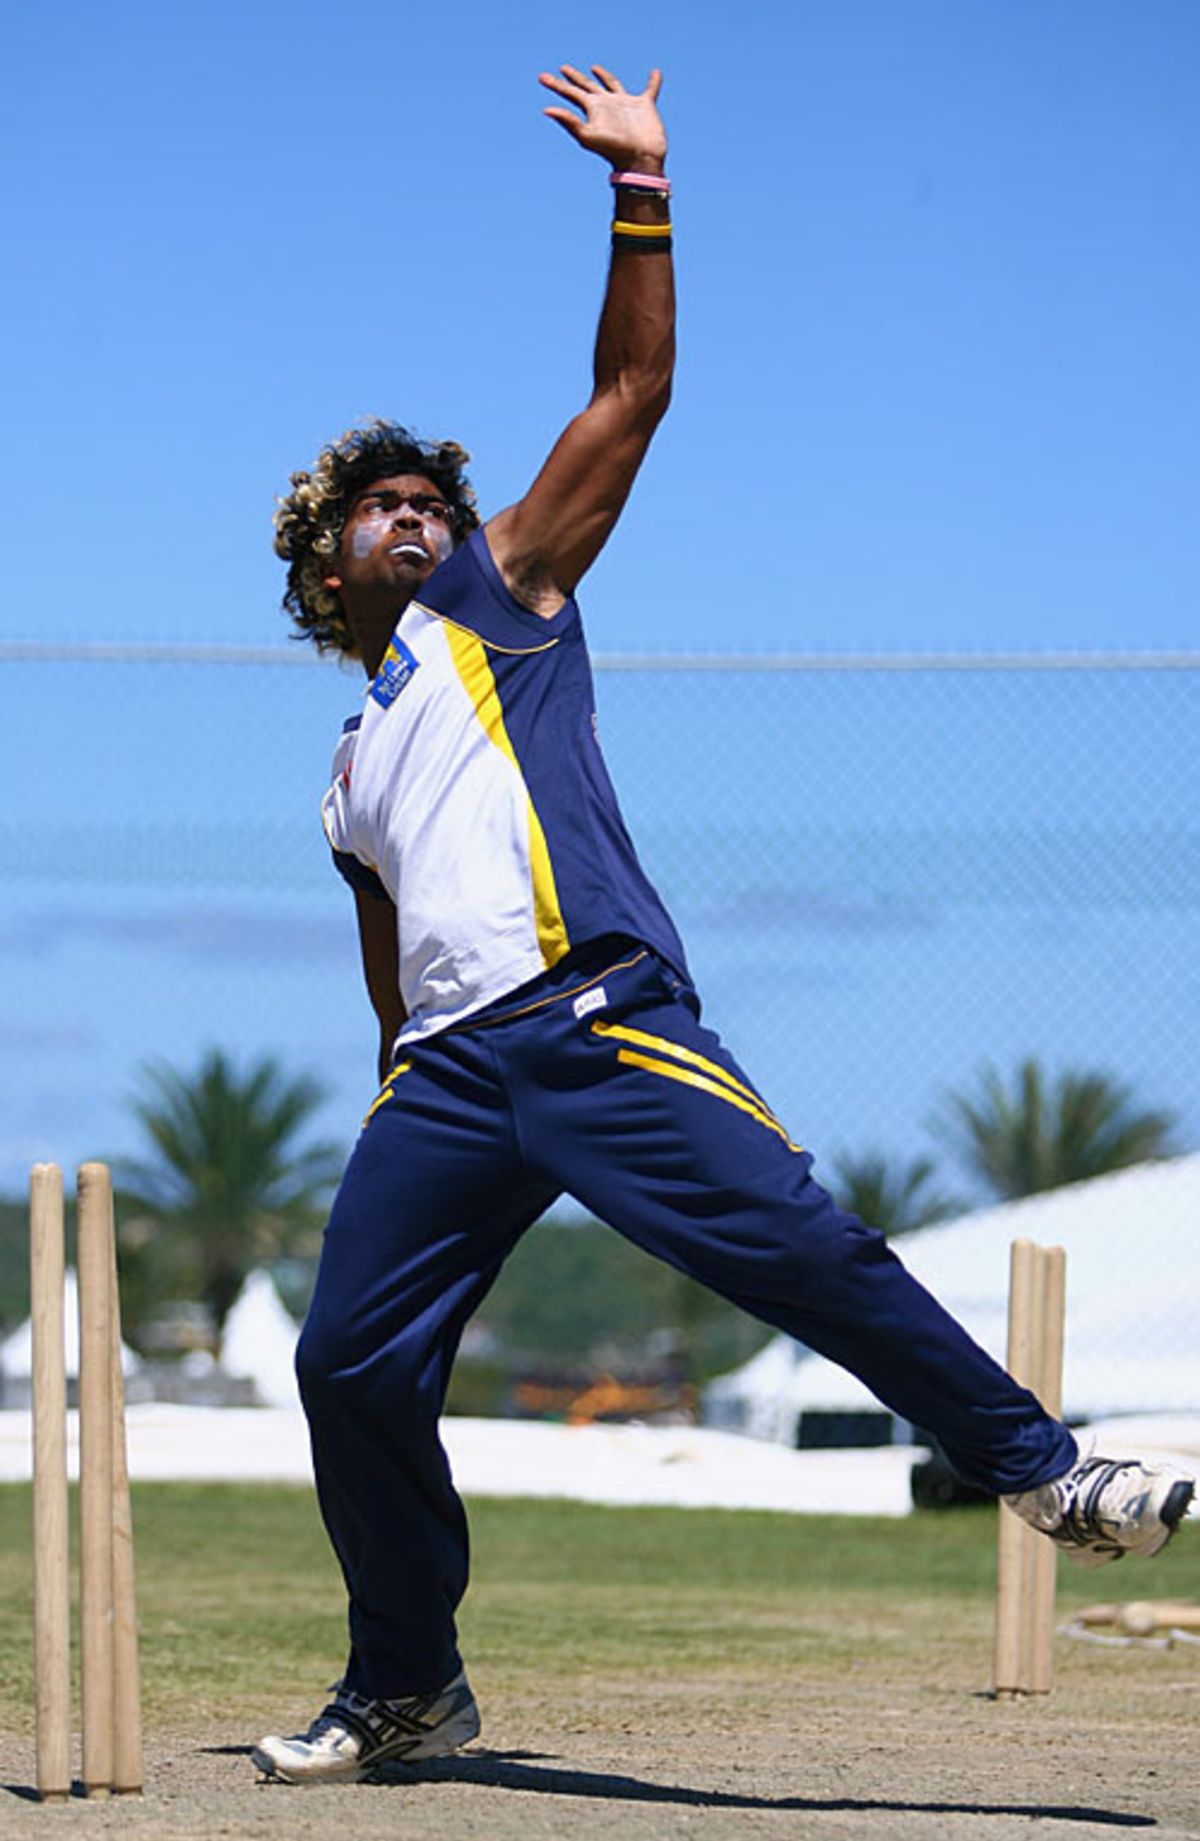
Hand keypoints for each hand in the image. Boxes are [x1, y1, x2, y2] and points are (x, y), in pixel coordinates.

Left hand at [539, 64, 666, 172]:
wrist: (640, 160)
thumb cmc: (613, 150)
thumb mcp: (587, 136)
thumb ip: (568, 121)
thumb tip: (546, 109)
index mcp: (593, 109)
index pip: (570, 93)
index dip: (556, 85)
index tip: (542, 78)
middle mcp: (607, 104)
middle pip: (586, 86)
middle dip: (574, 78)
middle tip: (563, 69)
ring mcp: (625, 104)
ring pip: (612, 84)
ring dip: (603, 76)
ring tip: (594, 68)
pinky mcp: (645, 106)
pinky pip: (650, 90)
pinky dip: (653, 81)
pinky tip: (655, 73)